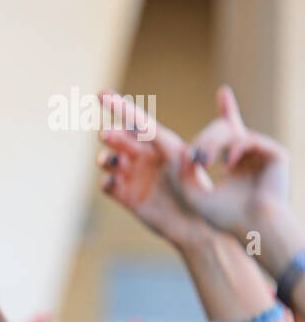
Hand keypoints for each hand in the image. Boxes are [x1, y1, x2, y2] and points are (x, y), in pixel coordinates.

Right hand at [97, 90, 214, 250]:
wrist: (196, 227)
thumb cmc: (202, 193)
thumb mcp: (201, 161)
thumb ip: (205, 132)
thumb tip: (222, 93)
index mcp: (160, 145)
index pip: (137, 121)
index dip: (118, 106)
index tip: (100, 94)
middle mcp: (143, 157)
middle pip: (119, 139)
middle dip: (112, 136)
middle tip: (107, 135)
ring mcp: (133, 177)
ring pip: (109, 160)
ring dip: (106, 158)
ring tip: (113, 161)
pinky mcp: (125, 196)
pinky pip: (108, 185)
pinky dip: (107, 182)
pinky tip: (113, 183)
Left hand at [179, 86, 289, 240]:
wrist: (252, 227)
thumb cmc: (224, 217)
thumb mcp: (193, 193)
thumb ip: (184, 172)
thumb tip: (182, 151)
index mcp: (233, 162)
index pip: (228, 130)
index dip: (228, 110)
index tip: (224, 92)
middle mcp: (248, 154)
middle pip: (221, 130)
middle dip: (203, 140)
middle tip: (194, 159)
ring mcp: (262, 153)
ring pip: (232, 132)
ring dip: (211, 143)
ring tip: (203, 162)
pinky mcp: (275, 153)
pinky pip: (247, 139)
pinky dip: (232, 149)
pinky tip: (226, 164)